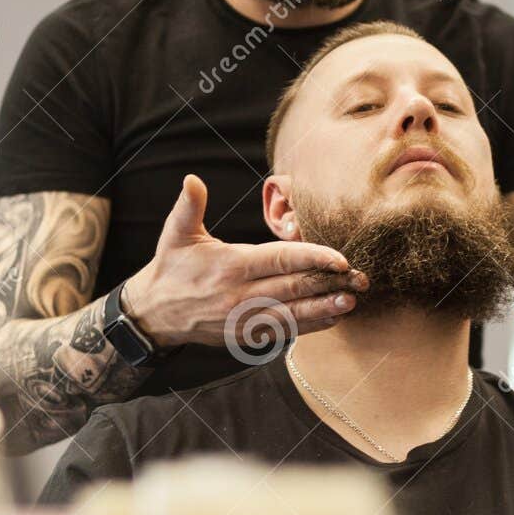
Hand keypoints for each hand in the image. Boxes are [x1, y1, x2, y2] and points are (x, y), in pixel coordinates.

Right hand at [121, 175, 366, 348]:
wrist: (153, 314)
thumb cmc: (171, 267)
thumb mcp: (175, 234)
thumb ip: (189, 206)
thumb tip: (192, 179)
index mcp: (231, 265)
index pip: (280, 261)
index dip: (313, 259)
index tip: (340, 258)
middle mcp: (241, 295)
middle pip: (294, 288)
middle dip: (330, 283)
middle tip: (360, 278)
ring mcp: (245, 318)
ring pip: (293, 314)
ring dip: (325, 308)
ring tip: (353, 300)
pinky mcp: (246, 335)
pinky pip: (284, 330)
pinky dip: (310, 325)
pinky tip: (333, 318)